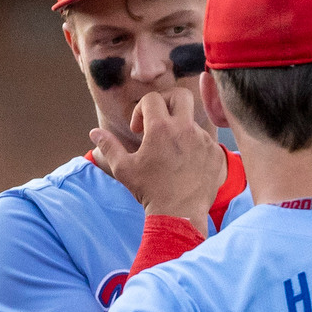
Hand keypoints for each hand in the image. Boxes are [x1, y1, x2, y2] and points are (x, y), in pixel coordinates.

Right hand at [91, 88, 224, 224]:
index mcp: (161, 129)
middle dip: (167, 103)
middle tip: (159, 122)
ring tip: (171, 153)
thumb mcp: (124, 169)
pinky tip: (186, 165)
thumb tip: (94, 132)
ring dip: (180, 130)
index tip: (139, 130)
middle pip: (180, 96)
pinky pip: (205, 140)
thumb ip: (108, 147)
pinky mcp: (216, 153)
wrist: (179, 216)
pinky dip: (195, 146)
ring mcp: (204, 141)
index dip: (141, 110)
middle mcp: (186, 129)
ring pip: (192, 121)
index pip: (151, 99)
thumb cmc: (150, 192)